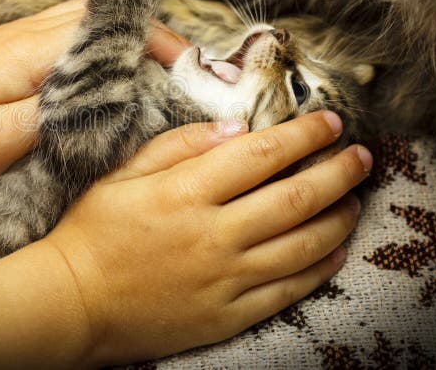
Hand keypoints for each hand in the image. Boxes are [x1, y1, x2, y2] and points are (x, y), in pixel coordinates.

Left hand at [0, 0, 190, 191]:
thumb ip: (57, 114)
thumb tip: (109, 95)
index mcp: (32, 51)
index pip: (110, 29)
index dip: (156, 42)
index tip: (189, 66)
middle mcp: (27, 33)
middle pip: (104, 15)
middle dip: (149, 36)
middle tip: (182, 72)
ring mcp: (15, 37)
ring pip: (85, 21)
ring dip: (123, 39)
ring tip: (155, 72)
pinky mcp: (6, 50)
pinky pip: (64, 36)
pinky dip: (96, 46)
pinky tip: (105, 74)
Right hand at [44, 110, 369, 365]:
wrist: (74, 302)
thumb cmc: (93, 230)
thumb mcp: (122, 173)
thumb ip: (179, 145)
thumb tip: (236, 127)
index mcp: (185, 192)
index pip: (261, 154)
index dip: (303, 134)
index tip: (330, 121)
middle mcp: (213, 235)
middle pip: (295, 197)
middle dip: (338, 172)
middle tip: (362, 156)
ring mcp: (224, 279)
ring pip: (302, 245)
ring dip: (339, 218)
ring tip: (356, 199)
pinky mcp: (228, 315)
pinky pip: (287, 290)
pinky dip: (319, 268)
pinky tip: (335, 250)